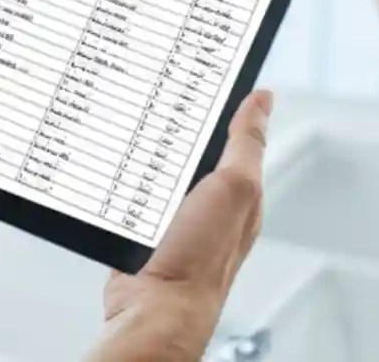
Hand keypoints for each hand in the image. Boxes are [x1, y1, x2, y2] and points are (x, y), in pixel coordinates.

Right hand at [90, 91, 272, 361]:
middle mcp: (208, 203)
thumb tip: (263, 100)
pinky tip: (115, 166)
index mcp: (239, 189)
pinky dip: (124, 176)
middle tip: (155, 87)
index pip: (234, 133)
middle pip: (192, 147)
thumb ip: (246, 144)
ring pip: (159, 166)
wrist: (154, 308)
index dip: (221, 102)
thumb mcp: (234, 187)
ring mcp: (173, 217)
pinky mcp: (142, 228)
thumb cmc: (199, 259)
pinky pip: (132, 191)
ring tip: (130, 120)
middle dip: (175, 121)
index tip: (202, 71)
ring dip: (144, 149)